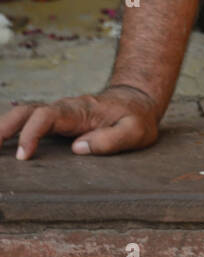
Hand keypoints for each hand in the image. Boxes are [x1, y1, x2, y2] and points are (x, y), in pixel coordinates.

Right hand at [0, 86, 159, 159]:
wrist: (138, 101)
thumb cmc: (137, 118)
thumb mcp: (135, 131)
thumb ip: (111, 140)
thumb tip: (78, 149)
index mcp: (80, 110)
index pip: (48, 116)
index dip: (32, 133)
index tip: (23, 155)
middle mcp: (64, 109)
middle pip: (27, 111)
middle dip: (5, 126)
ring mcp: (59, 114)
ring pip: (24, 113)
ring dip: (4, 126)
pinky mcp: (57, 122)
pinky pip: (30, 122)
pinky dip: (12, 129)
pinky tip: (2, 142)